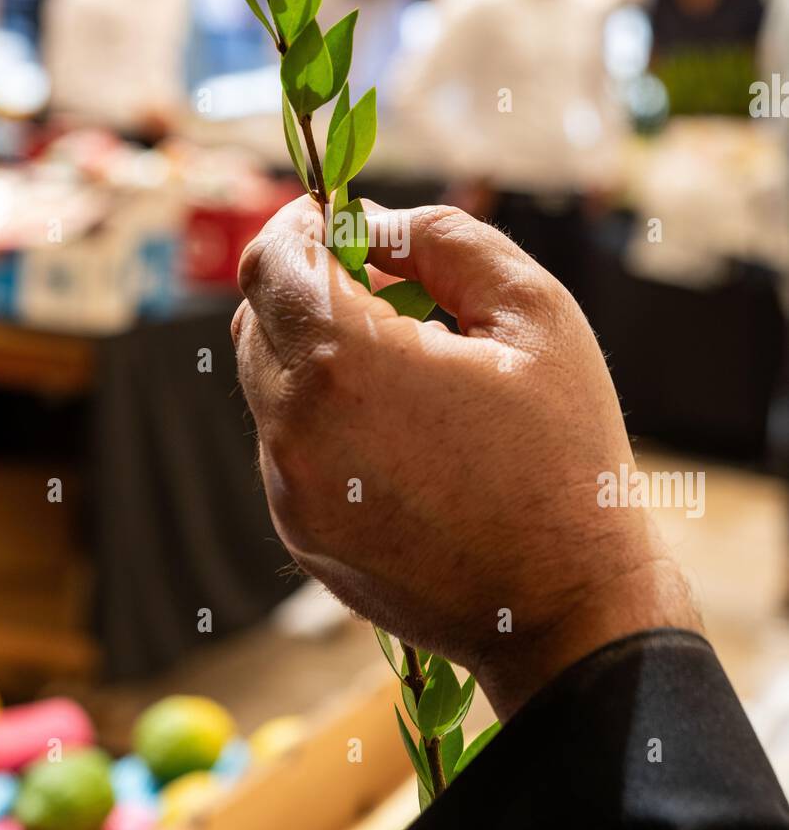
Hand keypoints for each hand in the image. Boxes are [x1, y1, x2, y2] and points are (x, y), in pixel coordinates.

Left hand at [231, 198, 697, 716]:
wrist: (571, 608)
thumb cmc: (566, 455)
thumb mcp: (534, 313)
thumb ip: (442, 239)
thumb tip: (370, 223)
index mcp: (347, 366)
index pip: (268, 261)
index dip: (299, 224)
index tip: (341, 220)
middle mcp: (295, 430)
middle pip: (258, 319)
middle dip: (311, 285)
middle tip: (389, 288)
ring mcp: (289, 491)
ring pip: (270, 383)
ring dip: (318, 353)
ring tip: (410, 368)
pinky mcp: (299, 534)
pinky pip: (287, 444)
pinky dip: (324, 416)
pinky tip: (405, 436)